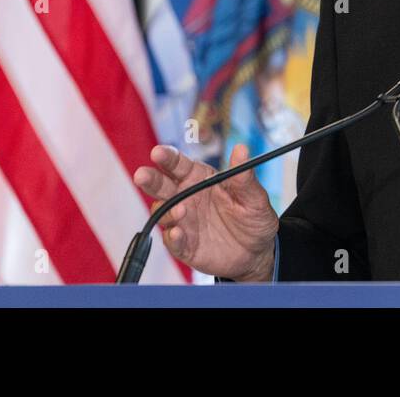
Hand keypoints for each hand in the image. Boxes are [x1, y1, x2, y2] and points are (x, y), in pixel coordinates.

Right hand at [133, 143, 279, 281]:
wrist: (257, 251)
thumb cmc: (253, 217)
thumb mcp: (254, 197)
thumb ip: (244, 177)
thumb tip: (241, 149)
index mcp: (199, 179)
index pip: (178, 164)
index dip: (166, 157)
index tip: (157, 152)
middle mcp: (186, 198)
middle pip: (161, 186)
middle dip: (150, 179)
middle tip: (142, 175)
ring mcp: (183, 222)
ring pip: (162, 213)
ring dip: (167, 211)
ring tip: (181, 210)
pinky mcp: (185, 246)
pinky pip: (172, 241)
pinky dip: (172, 237)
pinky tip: (177, 233)